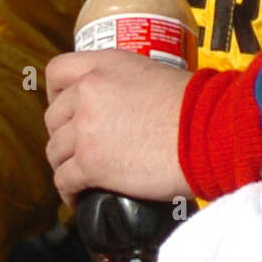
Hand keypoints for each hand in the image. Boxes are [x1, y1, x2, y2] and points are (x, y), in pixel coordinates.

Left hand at [44, 52, 192, 206]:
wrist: (207, 130)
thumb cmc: (195, 104)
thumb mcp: (154, 73)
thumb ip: (124, 83)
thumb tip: (120, 104)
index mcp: (105, 64)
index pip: (57, 71)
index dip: (57, 93)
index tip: (68, 107)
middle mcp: (89, 91)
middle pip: (54, 117)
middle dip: (65, 134)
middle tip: (82, 146)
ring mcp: (86, 127)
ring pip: (55, 151)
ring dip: (68, 164)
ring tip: (84, 174)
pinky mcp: (89, 162)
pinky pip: (63, 181)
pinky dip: (70, 192)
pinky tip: (82, 197)